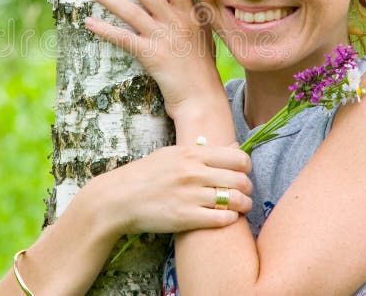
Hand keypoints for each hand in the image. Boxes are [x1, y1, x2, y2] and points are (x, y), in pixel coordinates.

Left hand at [84, 0, 223, 115]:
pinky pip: (123, 38)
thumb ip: (191, 17)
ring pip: (131, 11)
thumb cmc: (201, 70)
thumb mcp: (202, 37)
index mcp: (190, 14)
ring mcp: (164, 37)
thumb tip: (184, 1)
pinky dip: (105, 30)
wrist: (202, 98)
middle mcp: (177, 21)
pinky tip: (88, 22)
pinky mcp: (152, 55)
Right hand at [91, 144, 252, 235]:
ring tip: (241, 207)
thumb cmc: (145, 175)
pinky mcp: (186, 218)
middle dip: (247, 188)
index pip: (237, 157)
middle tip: (244, 193)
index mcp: (191, 153)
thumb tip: (233, 145)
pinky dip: (230, 220)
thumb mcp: (171, 154)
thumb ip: (202, 150)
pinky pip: (221, 219)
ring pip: (235, 200)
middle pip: (240, 180)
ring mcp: (190, 195)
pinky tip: (227, 219)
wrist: (118, 199)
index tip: (243, 173)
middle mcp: (194, 172)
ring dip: (243, 205)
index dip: (246, 167)